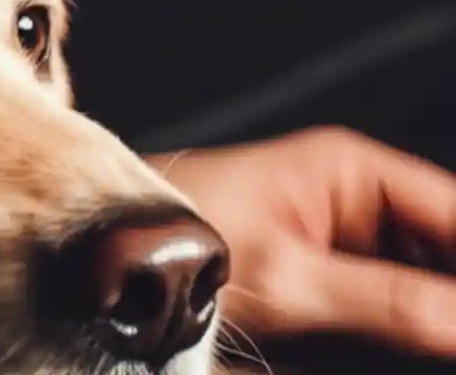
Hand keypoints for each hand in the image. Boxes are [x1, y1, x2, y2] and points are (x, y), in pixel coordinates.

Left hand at [148, 127, 455, 358]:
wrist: (102, 265)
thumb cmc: (174, 242)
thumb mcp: (293, 280)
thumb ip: (394, 302)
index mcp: (354, 174)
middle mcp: (354, 207)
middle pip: (442, 257)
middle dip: (447, 304)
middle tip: (441, 339)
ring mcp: (339, 252)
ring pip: (419, 295)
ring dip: (428, 325)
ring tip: (421, 343)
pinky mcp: (320, 295)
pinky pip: (385, 320)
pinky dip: (400, 340)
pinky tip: (404, 349)